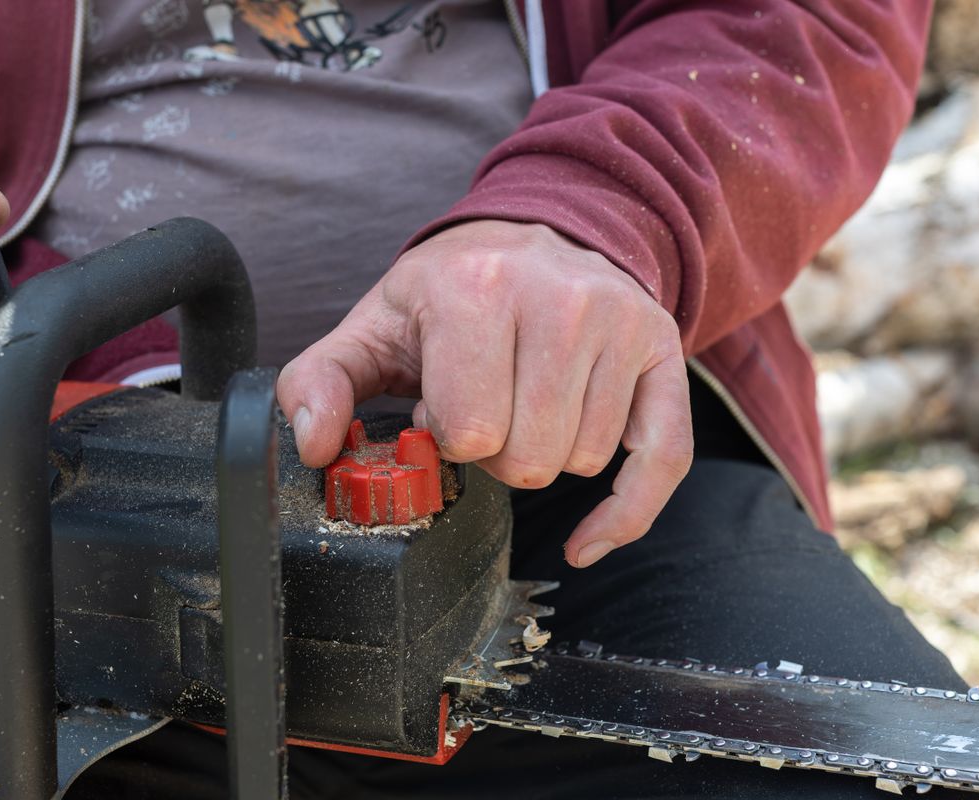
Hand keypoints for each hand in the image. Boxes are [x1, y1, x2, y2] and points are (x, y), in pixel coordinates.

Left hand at [277, 220, 692, 566]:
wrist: (534, 233)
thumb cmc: (450, 293)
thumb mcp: (373, 327)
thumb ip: (320, 382)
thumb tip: (315, 445)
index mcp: (475, 288)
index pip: (470, 433)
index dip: (448, 435)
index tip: (442, 403)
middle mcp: (559, 298)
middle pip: (529, 458)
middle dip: (496, 454)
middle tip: (488, 408)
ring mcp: (619, 321)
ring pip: (582, 462)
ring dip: (546, 455)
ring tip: (526, 402)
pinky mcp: (661, 347)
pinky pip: (664, 462)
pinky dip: (624, 514)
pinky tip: (587, 537)